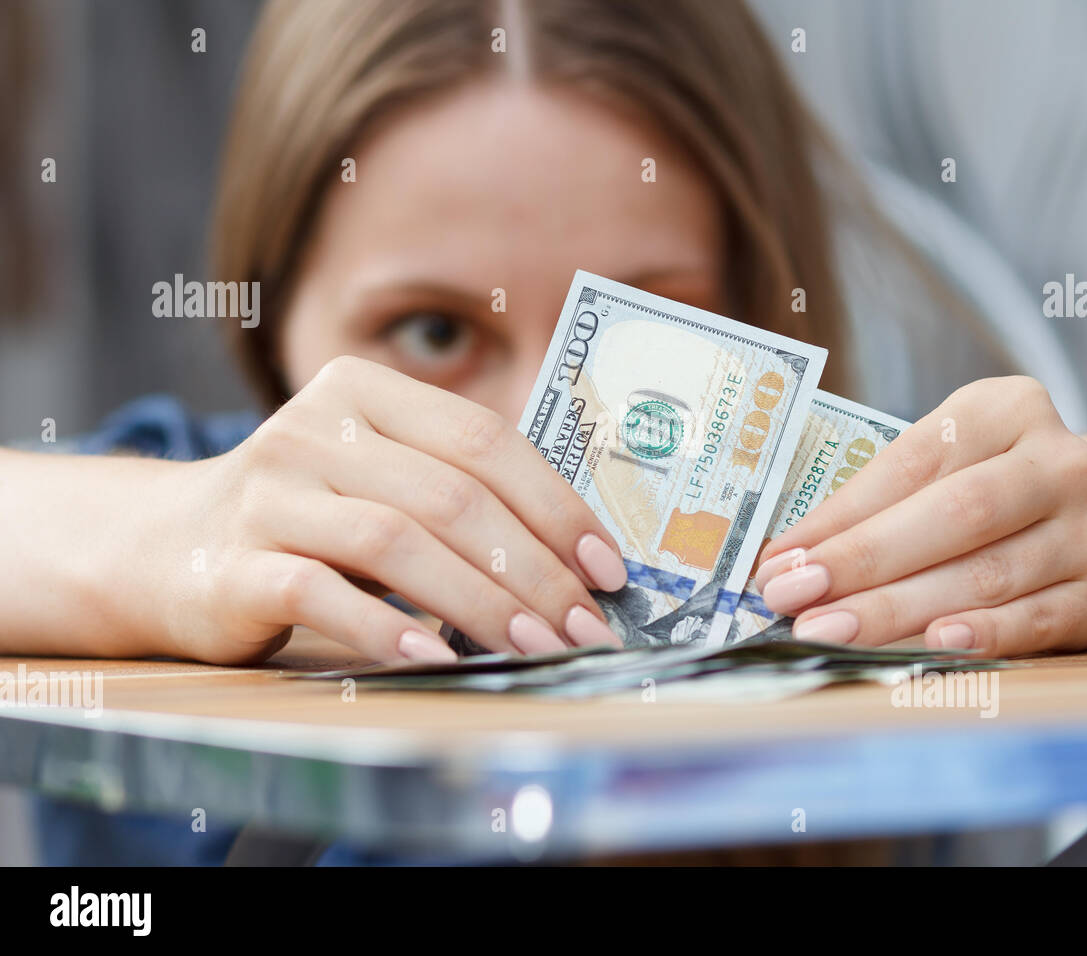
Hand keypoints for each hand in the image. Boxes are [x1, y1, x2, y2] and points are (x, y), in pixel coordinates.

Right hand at [150, 356, 625, 664]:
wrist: (165, 549)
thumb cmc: (308, 517)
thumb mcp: (379, 477)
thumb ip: (457, 492)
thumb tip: (578, 559)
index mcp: (362, 390)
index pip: (483, 438)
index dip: (555, 505)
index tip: (606, 569)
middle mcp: (311, 428)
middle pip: (450, 496)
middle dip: (533, 570)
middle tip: (583, 627)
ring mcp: (268, 492)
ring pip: (397, 542)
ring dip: (480, 603)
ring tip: (534, 648)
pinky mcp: (233, 563)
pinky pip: (322, 594)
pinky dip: (388, 626)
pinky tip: (440, 658)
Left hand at [753, 377, 1086, 655]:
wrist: (1074, 524)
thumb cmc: (976, 491)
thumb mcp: (935, 466)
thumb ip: (872, 502)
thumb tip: (784, 560)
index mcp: (1008, 409)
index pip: (913, 462)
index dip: (842, 513)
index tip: (782, 557)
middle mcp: (1059, 464)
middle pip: (955, 514)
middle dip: (863, 561)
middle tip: (794, 598)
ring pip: (986, 575)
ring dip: (898, 608)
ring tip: (831, 631)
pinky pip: (1034, 621)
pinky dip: (982, 634)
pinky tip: (933, 644)